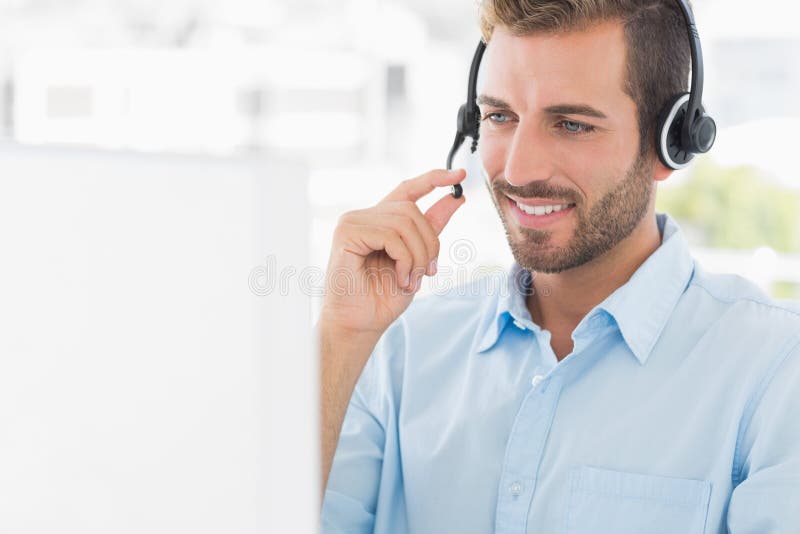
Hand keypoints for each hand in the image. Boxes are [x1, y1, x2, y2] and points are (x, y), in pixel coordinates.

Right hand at [319, 168, 466, 341]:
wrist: (360, 324)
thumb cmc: (383, 296)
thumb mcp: (418, 259)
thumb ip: (432, 228)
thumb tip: (457, 198)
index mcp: (380, 220)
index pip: (407, 189)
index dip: (434, 179)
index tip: (461, 175)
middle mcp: (364, 216)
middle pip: (412, 211)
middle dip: (429, 243)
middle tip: (428, 272)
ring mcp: (352, 222)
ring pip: (404, 222)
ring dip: (418, 256)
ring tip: (411, 280)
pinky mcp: (346, 234)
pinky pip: (391, 235)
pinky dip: (404, 260)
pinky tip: (400, 277)